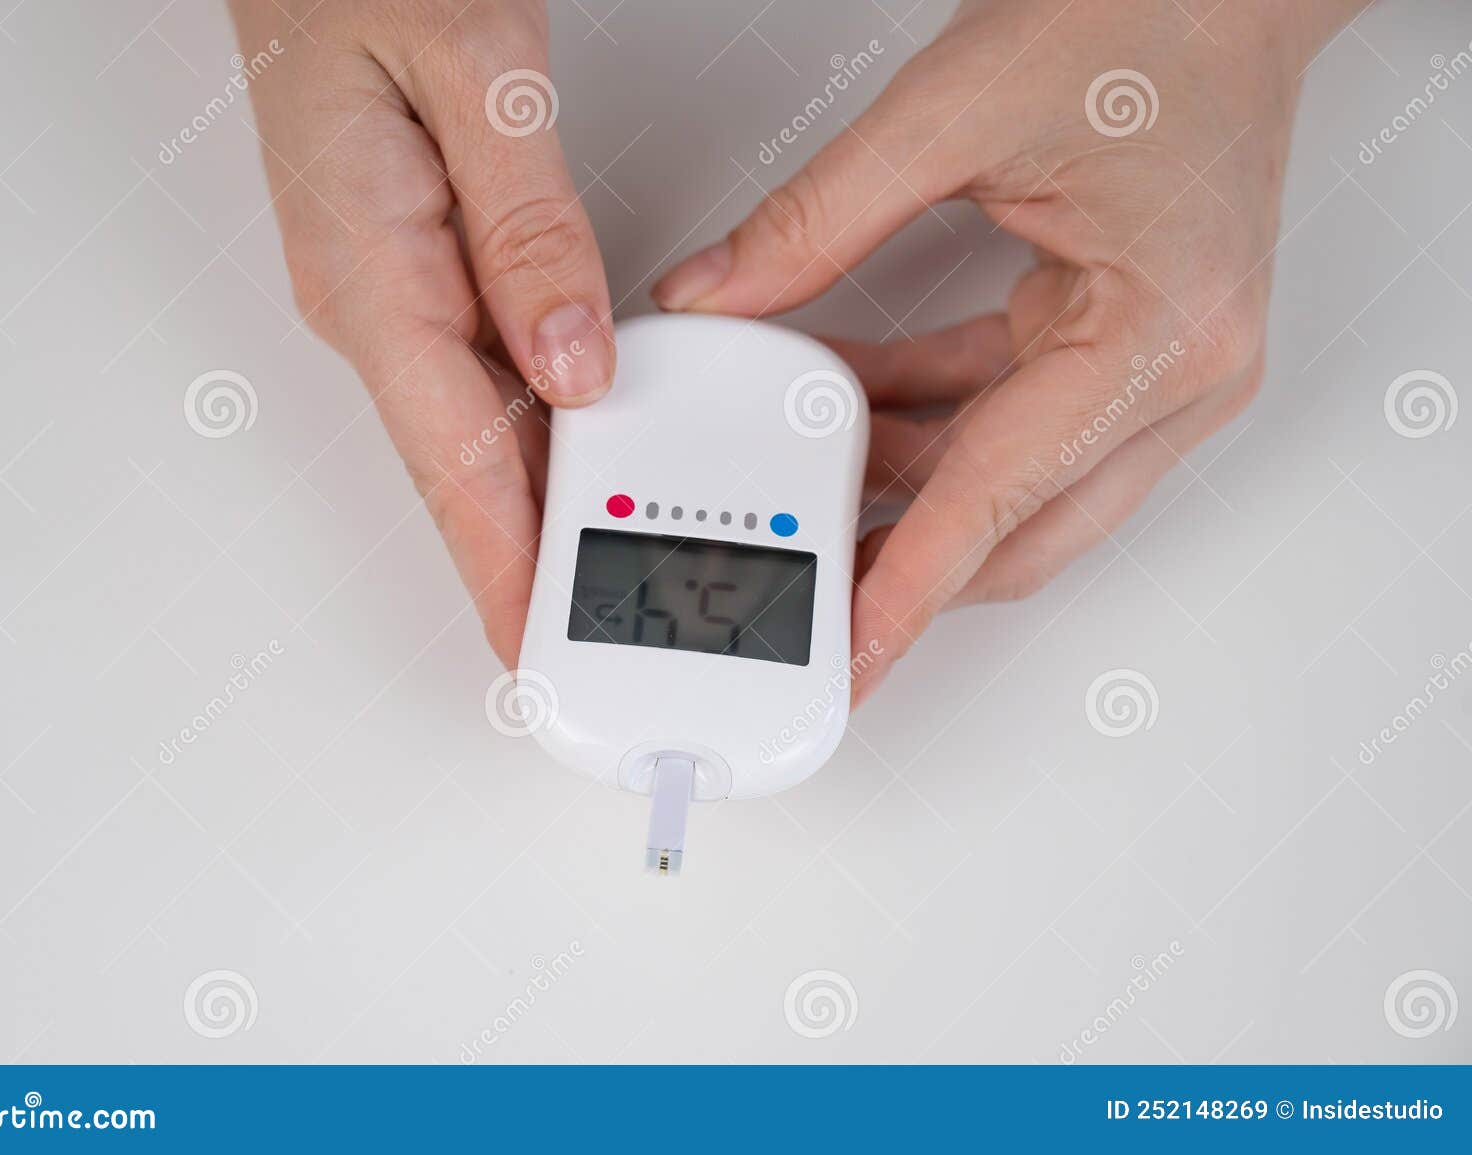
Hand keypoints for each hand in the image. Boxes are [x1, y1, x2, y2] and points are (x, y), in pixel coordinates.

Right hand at [228, 0, 613, 665]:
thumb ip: (528, 227)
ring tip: (605, 579)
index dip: (501, 566)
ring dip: (538, 508)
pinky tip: (588, 463)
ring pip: (476, 431)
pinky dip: (540, 432)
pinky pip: (485, 379)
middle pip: (463, 467)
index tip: (540, 647)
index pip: (451, 456)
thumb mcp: (477, 75)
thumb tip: (574, 366)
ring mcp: (390, 295)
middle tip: (597, 642)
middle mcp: (371, 303)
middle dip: (527, 566)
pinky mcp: (417, 276)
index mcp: (370, 271)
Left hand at [652, 0, 1361, 702]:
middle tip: (810, 606)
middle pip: (1021, 528)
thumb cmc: (1149, 18)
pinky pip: (1011, 421)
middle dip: (907, 567)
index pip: (1002, 492)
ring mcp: (1158, 370)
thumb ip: (818, 220)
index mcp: (1158, 335)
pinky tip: (849, 411)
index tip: (853, 650)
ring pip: (1013, 486)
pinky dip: (928, 422)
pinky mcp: (1124, 348)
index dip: (913, 583)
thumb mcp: (953, 114)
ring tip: (804, 495)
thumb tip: (721, 296)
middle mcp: (1178, 375)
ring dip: (906, 489)